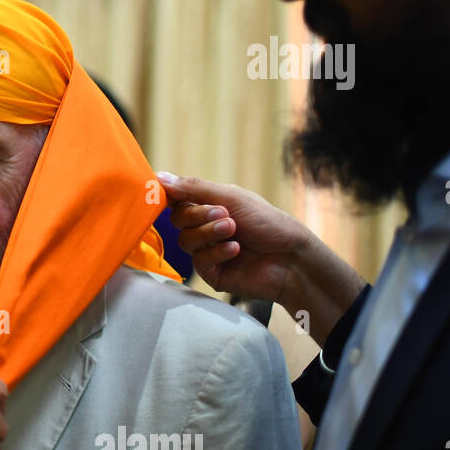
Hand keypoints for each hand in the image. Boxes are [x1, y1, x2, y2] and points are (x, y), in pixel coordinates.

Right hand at [158, 171, 364, 345]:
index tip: (164, 192)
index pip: (178, 199)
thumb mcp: (230, 197)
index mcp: (209, 206)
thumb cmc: (268, 223)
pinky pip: (199, 261)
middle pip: (177, 219)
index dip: (170, 196)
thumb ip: (193, 188)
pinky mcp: (212, 273)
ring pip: (185, 240)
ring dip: (209, 233)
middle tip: (224, 214)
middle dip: (199, 215)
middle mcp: (205, 228)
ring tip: (233, 230)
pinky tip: (236, 249)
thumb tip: (158, 177)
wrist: (291, 257)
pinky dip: (217, 252)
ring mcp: (207, 251)